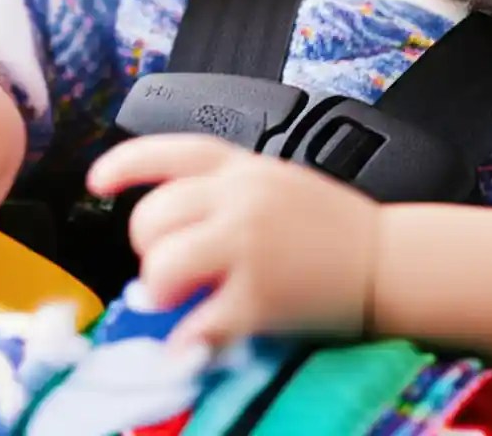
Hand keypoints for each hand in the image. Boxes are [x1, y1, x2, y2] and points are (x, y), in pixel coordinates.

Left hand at [87, 134, 379, 348]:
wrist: (393, 262)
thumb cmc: (338, 229)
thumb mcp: (281, 183)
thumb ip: (228, 192)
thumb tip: (173, 226)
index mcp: (245, 168)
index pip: (170, 151)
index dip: (124, 164)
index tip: (97, 181)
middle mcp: (243, 199)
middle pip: (152, 216)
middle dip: (150, 249)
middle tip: (174, 271)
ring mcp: (250, 246)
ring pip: (163, 264)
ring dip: (163, 289)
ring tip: (188, 301)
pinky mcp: (262, 297)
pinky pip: (198, 323)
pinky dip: (189, 341)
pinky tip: (199, 341)